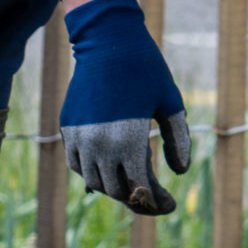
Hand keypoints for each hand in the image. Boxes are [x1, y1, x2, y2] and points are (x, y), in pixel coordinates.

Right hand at [59, 0, 189, 214]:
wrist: (108, 42)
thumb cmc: (146, 71)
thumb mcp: (172, 104)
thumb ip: (178, 140)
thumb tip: (179, 172)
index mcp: (128, 141)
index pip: (140, 190)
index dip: (156, 203)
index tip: (170, 205)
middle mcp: (100, 144)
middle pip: (116, 191)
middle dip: (137, 199)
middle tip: (154, 199)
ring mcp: (80, 137)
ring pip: (94, 181)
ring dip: (114, 187)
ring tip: (133, 182)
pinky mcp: (68, 128)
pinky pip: (76, 164)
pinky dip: (92, 172)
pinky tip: (110, 168)